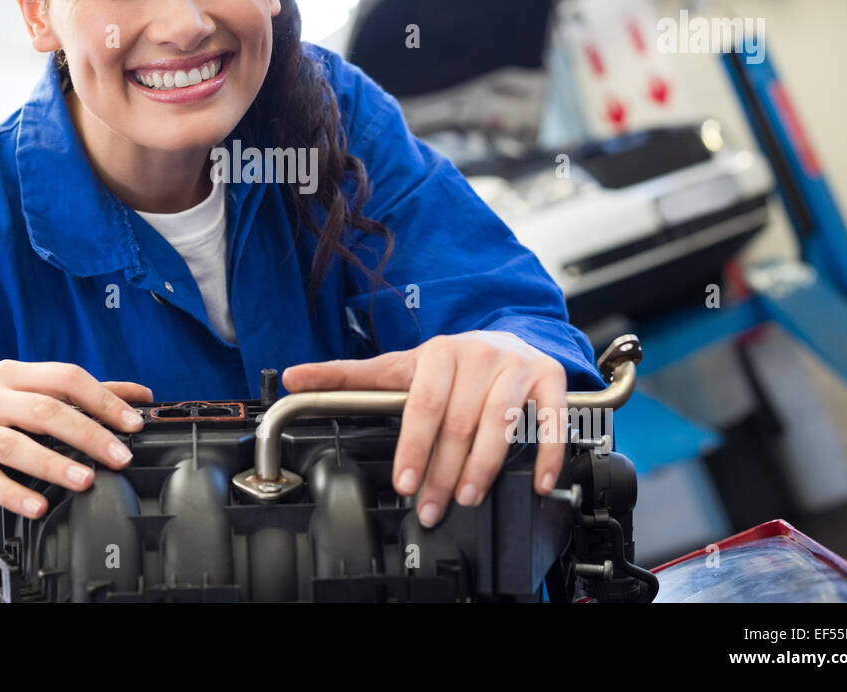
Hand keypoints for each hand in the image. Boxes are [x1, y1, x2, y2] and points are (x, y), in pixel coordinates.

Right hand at [0, 361, 152, 519]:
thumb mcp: (23, 401)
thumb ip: (78, 397)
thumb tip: (140, 395)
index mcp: (12, 374)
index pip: (66, 377)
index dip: (103, 399)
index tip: (134, 424)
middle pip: (45, 410)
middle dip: (88, 434)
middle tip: (120, 457)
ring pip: (15, 444)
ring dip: (54, 464)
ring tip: (85, 481)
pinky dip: (15, 493)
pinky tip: (40, 507)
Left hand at [282, 330, 566, 527]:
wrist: (508, 339)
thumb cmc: (451, 364)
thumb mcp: (400, 367)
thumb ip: (347, 376)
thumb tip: (292, 377)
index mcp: (440, 352)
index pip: (424, 405)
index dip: (414, 448)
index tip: (407, 484)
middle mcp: (480, 354)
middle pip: (460, 423)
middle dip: (443, 472)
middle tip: (432, 507)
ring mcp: (518, 367)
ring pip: (501, 424)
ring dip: (484, 468)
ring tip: (468, 498)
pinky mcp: (551, 380)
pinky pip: (554, 421)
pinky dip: (548, 454)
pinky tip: (538, 483)